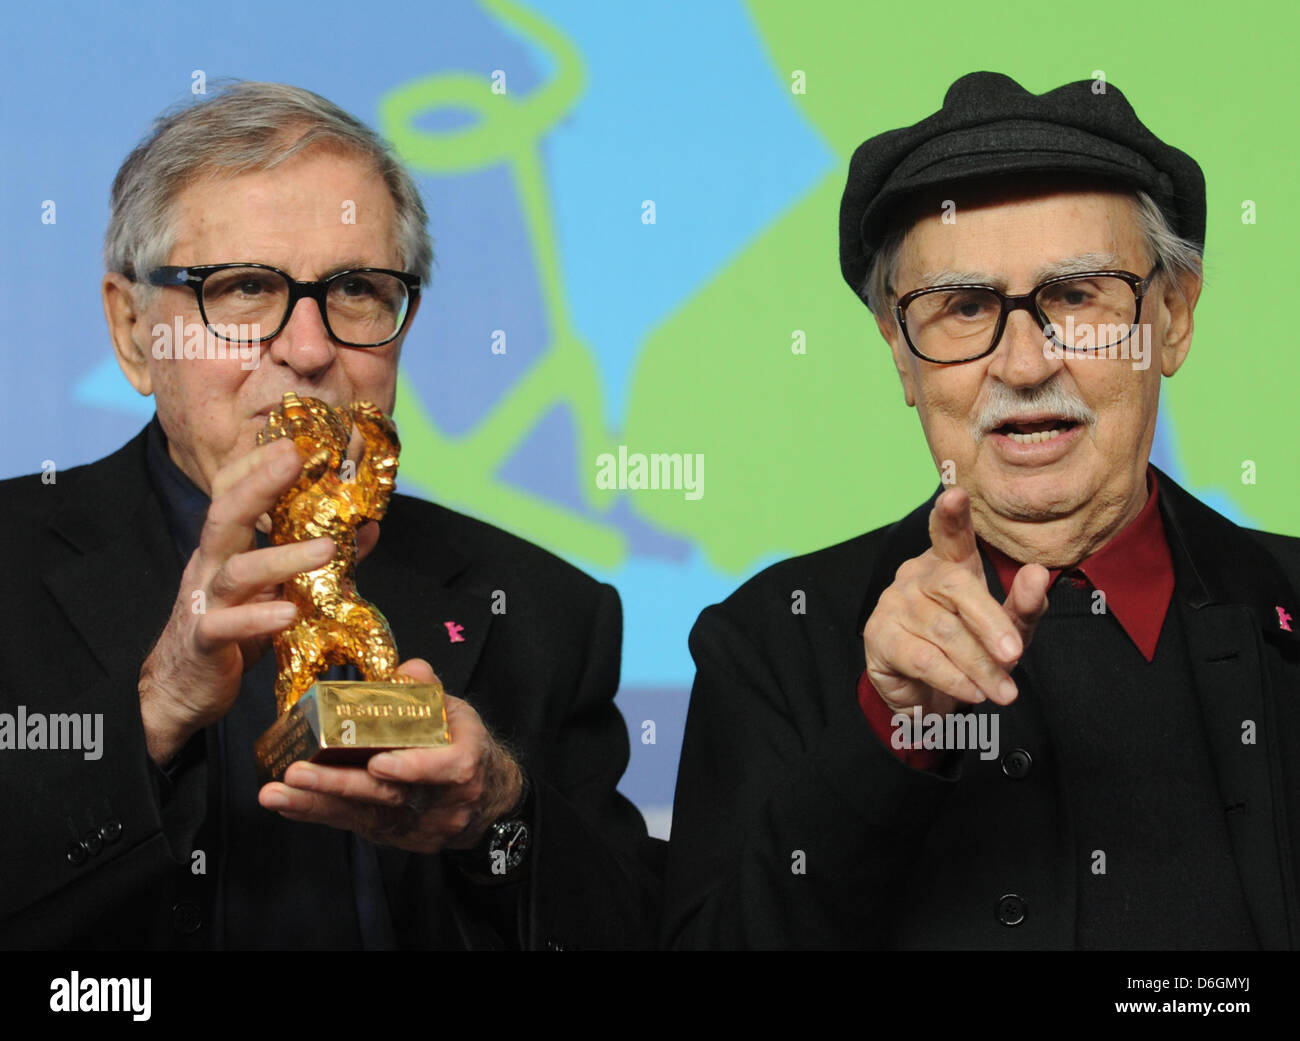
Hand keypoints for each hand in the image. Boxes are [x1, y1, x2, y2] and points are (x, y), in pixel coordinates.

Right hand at [138, 437, 379, 764]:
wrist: (181, 687)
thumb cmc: (235, 630)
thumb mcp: (279, 587)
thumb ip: (320, 558)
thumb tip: (368, 527)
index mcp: (226, 548)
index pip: (232, 493)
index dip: (257, 465)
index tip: (294, 442)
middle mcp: (211, 566)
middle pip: (226, 515)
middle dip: (260, 484)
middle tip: (295, 460)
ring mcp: (205, 602)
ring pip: (238, 570)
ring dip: (283, 556)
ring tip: (328, 549)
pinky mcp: (205, 641)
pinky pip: (226, 625)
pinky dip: (258, 618)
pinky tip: (290, 612)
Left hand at [258, 658, 524, 853]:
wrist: (486, 802)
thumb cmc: (465, 748)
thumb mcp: (460, 714)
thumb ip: (430, 691)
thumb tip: (407, 669)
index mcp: (463, 765)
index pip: (444, 770)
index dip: (413, 768)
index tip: (379, 764)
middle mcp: (440, 802)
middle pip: (388, 796)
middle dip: (338, 785)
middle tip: (297, 773)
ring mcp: (415, 825)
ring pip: (363, 815)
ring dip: (315, 803)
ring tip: (275, 793)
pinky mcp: (394, 837)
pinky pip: (353, 825)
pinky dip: (317, 814)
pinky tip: (286, 804)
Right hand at [861, 486, 1050, 717]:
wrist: (928, 696)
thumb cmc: (971, 650)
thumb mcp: (1008, 631)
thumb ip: (1024, 606)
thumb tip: (1037, 575)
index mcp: (950, 563)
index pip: (950, 534)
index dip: (952, 516)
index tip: (956, 494)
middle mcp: (918, 575)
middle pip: (954, 585)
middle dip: (988, 622)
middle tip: (1014, 654)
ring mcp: (894, 603)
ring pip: (943, 630)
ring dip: (979, 666)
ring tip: (1003, 691)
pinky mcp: (880, 636)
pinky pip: (922, 658)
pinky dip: (953, 678)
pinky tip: (971, 692)